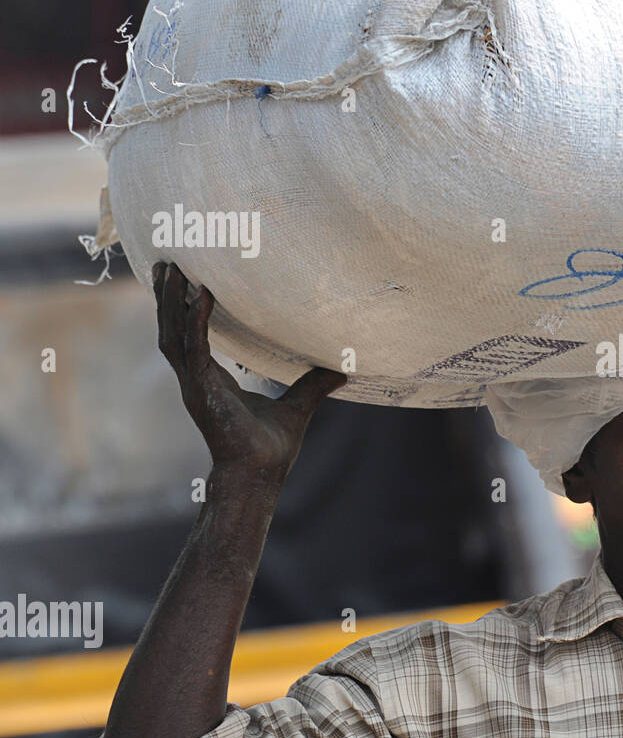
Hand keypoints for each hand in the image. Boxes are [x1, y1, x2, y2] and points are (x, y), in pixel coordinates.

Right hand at [152, 261, 346, 476]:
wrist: (260, 474)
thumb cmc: (270, 448)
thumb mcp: (299, 407)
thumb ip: (314, 386)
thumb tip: (342, 372)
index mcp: (211, 380)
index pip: (189, 337)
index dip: (183, 310)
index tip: (183, 281)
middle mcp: (196, 379)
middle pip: (172, 329)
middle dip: (166, 298)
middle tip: (164, 263)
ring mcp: (195, 385)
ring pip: (173, 334)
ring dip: (170, 302)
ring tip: (170, 269)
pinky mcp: (203, 390)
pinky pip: (194, 347)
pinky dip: (196, 320)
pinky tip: (201, 294)